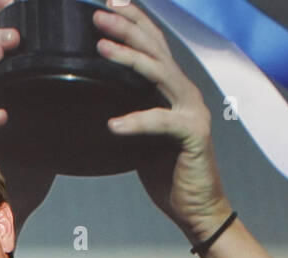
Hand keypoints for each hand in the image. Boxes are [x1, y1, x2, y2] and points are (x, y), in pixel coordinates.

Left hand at [93, 0, 231, 240]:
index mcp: (172, 88)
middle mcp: (185, 91)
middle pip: (156, 49)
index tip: (108, 2)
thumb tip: (92, 99)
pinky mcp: (192, 135)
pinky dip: (136, 122)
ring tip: (101, 47)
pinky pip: (161, 122)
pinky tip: (113, 125)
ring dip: (129, 58)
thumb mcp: (140, 135)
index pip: (153, 44)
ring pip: (159, 74)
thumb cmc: (164, 170)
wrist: (195, 206)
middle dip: (127, 27)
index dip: (133, 20)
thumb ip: (127, 110)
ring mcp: (192, 110)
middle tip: (98, 12)